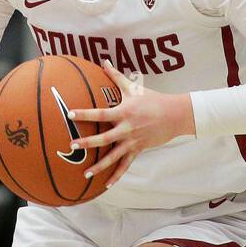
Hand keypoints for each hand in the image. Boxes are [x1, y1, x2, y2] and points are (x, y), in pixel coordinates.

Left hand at [64, 62, 194, 188]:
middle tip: (72, 145)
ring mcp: (133, 141)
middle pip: (104, 138)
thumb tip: (104, 61)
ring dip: (99, 166)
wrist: (176, 115)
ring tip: (85, 173)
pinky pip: (125, 165)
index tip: (70, 114)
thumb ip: (115, 76)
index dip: (85, 114)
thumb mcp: (134, 87)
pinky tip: (105, 185)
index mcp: (123, 112)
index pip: (100, 114)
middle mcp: (127, 128)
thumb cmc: (152, 99)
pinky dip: (116, 175)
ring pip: (114, 156)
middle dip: (87, 143)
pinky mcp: (138, 150)